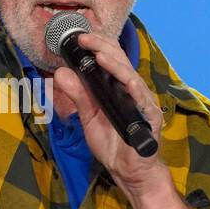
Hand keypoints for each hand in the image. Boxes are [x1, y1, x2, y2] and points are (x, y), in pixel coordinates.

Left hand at [51, 32, 169, 203]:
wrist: (128, 171)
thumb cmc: (113, 142)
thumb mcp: (88, 116)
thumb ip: (77, 95)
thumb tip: (60, 73)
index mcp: (118, 87)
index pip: (110, 58)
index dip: (96, 45)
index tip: (78, 37)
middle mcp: (132, 89)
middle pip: (120, 61)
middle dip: (102, 47)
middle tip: (83, 38)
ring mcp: (143, 102)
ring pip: (130, 76)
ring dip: (115, 64)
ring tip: (98, 54)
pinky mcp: (150, 117)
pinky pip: (142, 100)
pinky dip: (133, 87)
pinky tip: (124, 79)